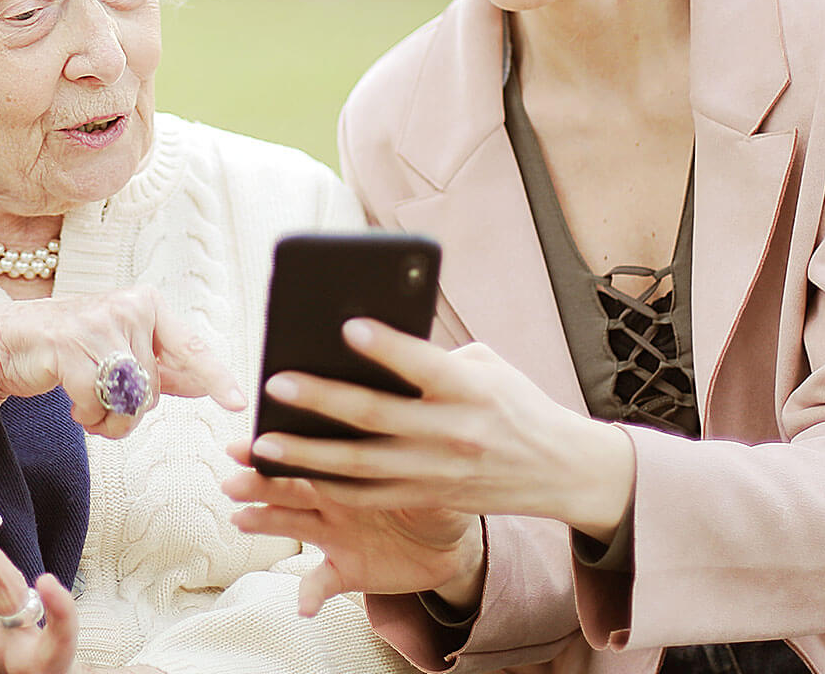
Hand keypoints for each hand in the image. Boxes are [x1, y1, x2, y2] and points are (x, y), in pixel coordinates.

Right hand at [0, 287, 244, 441]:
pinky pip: (96, 403)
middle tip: (105, 402)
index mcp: (146, 305)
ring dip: (108, 418)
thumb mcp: (120, 352)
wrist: (8, 341)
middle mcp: (126, 308)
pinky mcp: (68, 346)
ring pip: (128, 399)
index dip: (216, 378)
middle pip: (154, 388)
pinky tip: (72, 404)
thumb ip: (162, 366)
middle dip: (131, 409)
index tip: (238, 402)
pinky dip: (86, 416)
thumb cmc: (69, 347)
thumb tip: (205, 383)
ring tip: (88, 405)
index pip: (190, 348)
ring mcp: (96, 324)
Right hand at [221, 442, 483, 615]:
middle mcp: (332, 501)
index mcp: (348, 470)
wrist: (454, 542)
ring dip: (265, 523)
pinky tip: (303, 606)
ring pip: (292, 526)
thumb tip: (402, 433)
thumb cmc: (436, 493)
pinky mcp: (346, 571)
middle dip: (258, 484)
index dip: (276, 450)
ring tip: (242, 521)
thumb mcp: (429, 471)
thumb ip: (408, 458)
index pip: (308, 456)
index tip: (247, 445)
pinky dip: (310, 594)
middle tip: (232, 483)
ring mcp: (334, 536)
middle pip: (288, 488)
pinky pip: (321, 583)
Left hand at [246, 319, 635, 539]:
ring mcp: (439, 472)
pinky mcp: (429, 498)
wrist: (560, 470)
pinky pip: (370, 496)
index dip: (387, 347)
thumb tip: (367, 345)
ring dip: (308, 456)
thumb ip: (432, 359)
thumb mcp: (487, 369)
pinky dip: (329, 486)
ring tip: (263, 443)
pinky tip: (293, 473)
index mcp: (471, 390)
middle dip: (322, 401)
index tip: (347, 327)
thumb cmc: (512, 403)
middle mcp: (454, 433)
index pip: (424, 366)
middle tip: (275, 384)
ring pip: (363, 466)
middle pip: (378, 418)